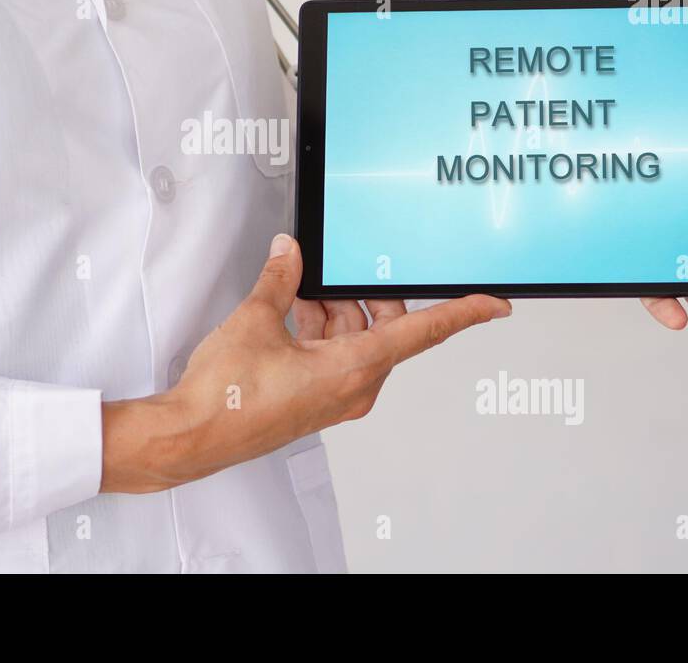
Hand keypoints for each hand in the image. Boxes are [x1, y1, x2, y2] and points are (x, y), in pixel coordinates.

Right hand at [100, 234, 510, 492]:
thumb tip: (289, 254)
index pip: (423, 333)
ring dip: (334, 311)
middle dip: (364, 295)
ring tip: (297, 290)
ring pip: (356, 340)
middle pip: (385, 329)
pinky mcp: (314, 400)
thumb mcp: (256, 319)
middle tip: (341, 270)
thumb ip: (280, 280)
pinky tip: (289, 309)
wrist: (192, 434)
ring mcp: (333, 397)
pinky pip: (334, 355)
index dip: (463, 314)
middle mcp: (352, 388)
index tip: (495, 306)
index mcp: (353, 369)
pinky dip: (319, 330)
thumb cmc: (226, 396)